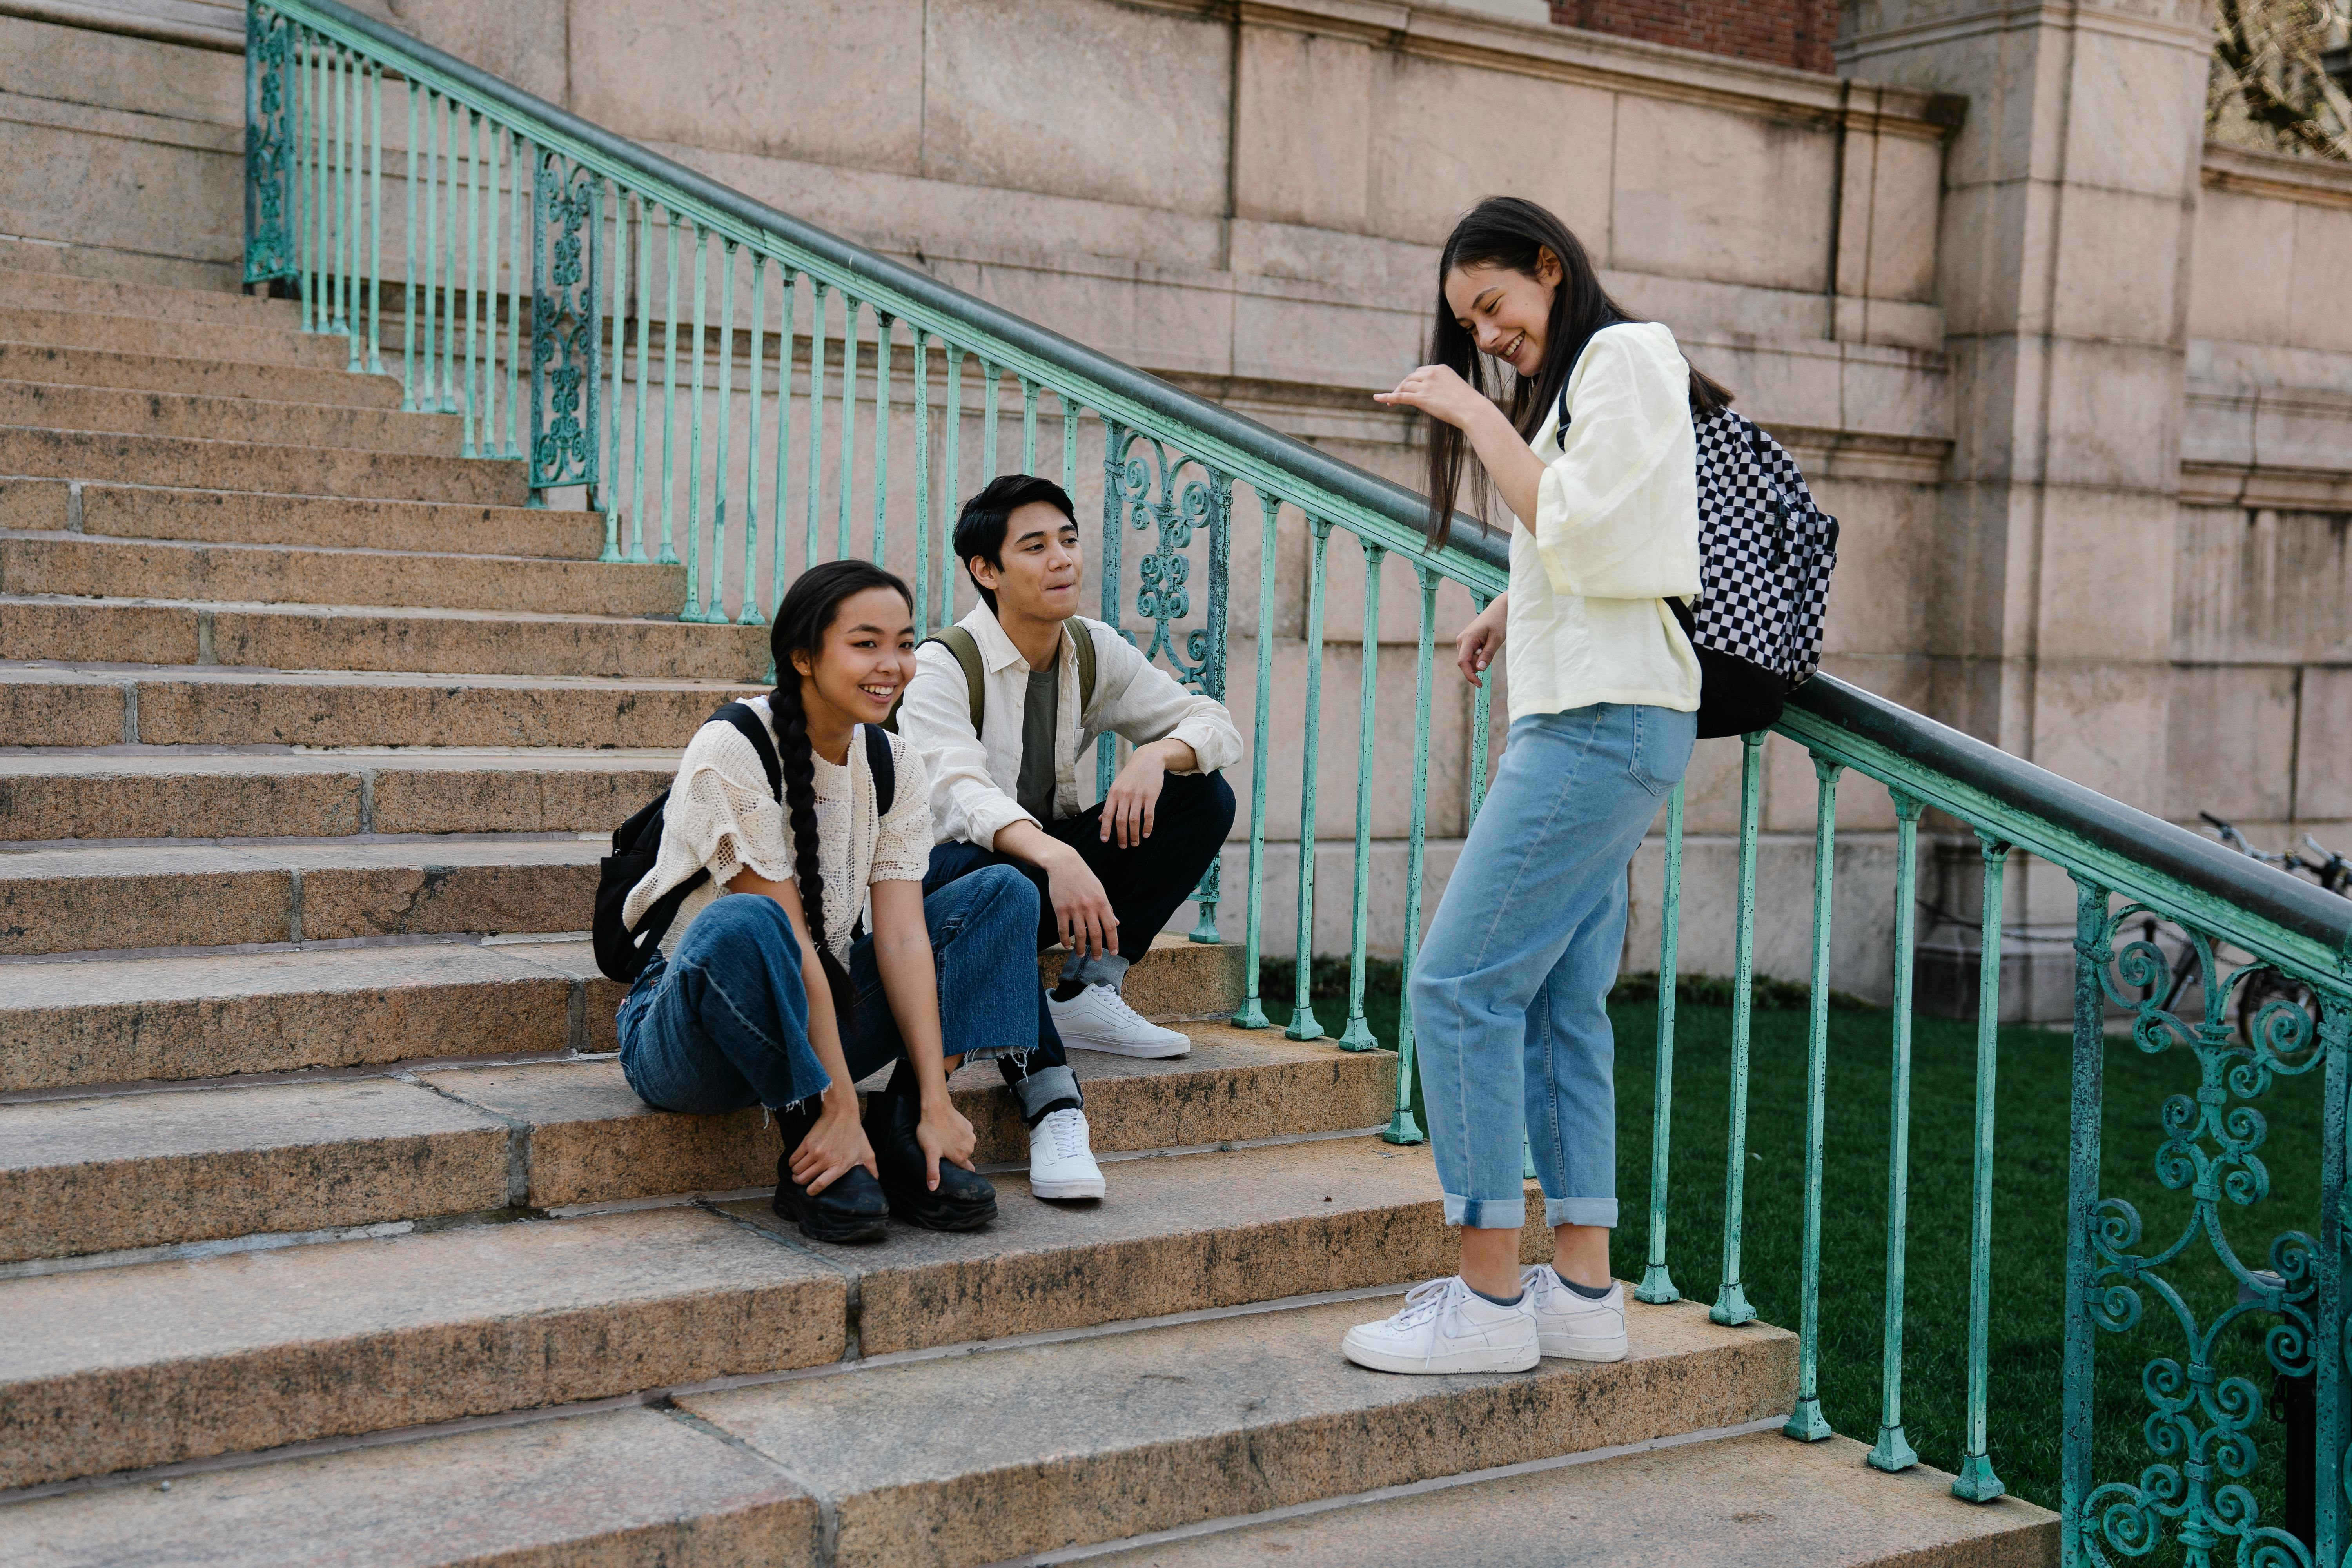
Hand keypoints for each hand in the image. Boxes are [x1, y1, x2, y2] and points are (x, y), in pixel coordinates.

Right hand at [788, 1094, 876, 1195]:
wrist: (842, 1113)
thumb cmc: (855, 1133)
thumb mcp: (867, 1152)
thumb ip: (871, 1168)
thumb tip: (875, 1180)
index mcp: (840, 1166)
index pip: (821, 1184)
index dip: (812, 1191)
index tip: (809, 1192)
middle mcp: (825, 1161)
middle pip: (804, 1179)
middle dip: (800, 1182)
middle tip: (801, 1181)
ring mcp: (815, 1152)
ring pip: (797, 1170)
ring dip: (795, 1173)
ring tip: (797, 1173)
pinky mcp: (807, 1143)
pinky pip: (793, 1158)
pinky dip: (792, 1163)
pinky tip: (794, 1163)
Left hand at [915, 1096, 977, 1189]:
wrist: (936, 1107)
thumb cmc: (931, 1130)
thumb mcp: (929, 1153)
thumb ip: (933, 1171)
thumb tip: (933, 1188)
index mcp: (961, 1156)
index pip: (967, 1170)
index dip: (960, 1172)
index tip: (954, 1170)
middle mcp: (969, 1147)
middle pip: (963, 1157)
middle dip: (954, 1156)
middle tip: (941, 1151)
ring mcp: (970, 1135)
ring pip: (964, 1146)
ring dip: (956, 1145)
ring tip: (943, 1140)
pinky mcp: (968, 1126)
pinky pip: (965, 1135)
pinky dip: (958, 1135)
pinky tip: (948, 1131)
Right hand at [1046, 845, 1119, 960]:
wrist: (1064, 864)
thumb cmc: (1084, 878)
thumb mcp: (1099, 890)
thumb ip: (1108, 908)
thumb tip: (1116, 923)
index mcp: (1101, 902)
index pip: (1110, 927)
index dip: (1113, 942)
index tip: (1114, 953)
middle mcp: (1089, 907)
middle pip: (1095, 934)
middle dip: (1097, 950)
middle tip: (1097, 959)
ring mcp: (1074, 908)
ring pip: (1079, 935)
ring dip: (1081, 948)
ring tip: (1081, 955)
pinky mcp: (1060, 908)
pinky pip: (1063, 929)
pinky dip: (1065, 940)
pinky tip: (1067, 946)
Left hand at [1100, 743, 1169, 847]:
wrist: (1148, 759)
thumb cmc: (1131, 775)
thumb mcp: (1117, 786)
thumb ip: (1110, 803)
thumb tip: (1100, 819)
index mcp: (1114, 793)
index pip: (1107, 814)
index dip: (1105, 829)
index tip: (1104, 841)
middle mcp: (1124, 795)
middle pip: (1120, 821)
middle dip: (1121, 836)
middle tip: (1123, 846)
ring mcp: (1138, 796)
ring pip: (1134, 820)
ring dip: (1134, 835)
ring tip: (1135, 843)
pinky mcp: (1151, 796)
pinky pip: (1148, 815)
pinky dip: (1148, 827)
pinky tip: (1147, 834)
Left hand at [1374, 363, 1492, 431]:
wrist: (1472, 410)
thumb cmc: (1468, 403)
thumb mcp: (1455, 388)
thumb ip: (1442, 387)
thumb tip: (1437, 395)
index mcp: (1440, 368)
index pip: (1420, 371)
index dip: (1413, 380)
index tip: (1410, 388)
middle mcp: (1431, 373)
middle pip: (1410, 378)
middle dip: (1402, 386)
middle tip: (1397, 396)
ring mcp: (1425, 385)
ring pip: (1404, 386)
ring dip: (1396, 393)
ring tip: (1390, 402)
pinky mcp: (1421, 398)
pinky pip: (1400, 396)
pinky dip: (1387, 397)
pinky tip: (1377, 398)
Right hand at [1455, 593, 1507, 686]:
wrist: (1499, 608)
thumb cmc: (1499, 621)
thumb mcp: (1496, 639)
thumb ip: (1487, 655)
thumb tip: (1480, 670)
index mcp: (1468, 639)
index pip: (1463, 662)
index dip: (1470, 675)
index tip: (1480, 684)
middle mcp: (1461, 640)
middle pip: (1466, 662)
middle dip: (1477, 666)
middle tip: (1492, 654)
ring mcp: (1462, 640)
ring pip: (1468, 659)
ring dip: (1479, 660)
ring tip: (1490, 646)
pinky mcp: (1466, 640)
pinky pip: (1470, 654)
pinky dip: (1479, 656)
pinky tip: (1487, 645)